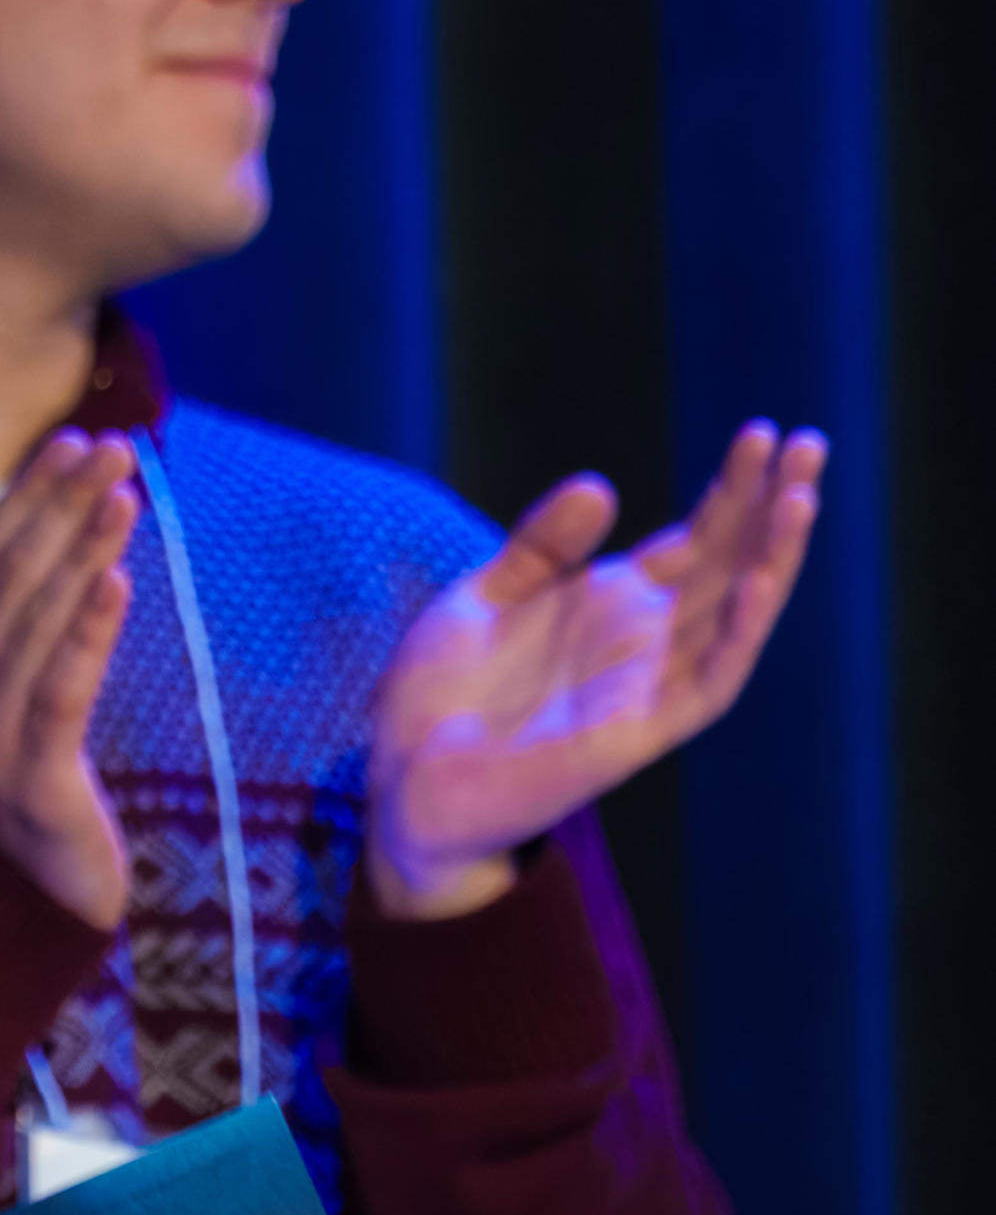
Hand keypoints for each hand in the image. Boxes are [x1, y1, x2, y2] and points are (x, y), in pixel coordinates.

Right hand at [0, 433, 135, 926]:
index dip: (28, 495)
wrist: (30, 894)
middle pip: (6, 577)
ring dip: (82, 551)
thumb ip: (18, 613)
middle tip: (117, 451)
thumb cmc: (31, 773)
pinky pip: (61, 688)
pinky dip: (89, 631)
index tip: (76, 442)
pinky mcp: (29, 773)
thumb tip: (49, 519)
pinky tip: (119, 582)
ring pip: (35, 623)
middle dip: (63, 506)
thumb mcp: (11, 683)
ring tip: (126, 497)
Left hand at [366, 422, 826, 919]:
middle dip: (772, 507)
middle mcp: (642, 643)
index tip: (762, 432)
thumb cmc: (443, 696)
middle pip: (729, 566)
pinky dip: (737, 637)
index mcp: (612, 606)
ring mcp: (644, 689)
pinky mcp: (633, 735)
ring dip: (773, 560)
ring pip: (734, 620)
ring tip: (800, 497)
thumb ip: (541, 546)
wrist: (404, 781)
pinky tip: (758, 584)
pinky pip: (705, 686)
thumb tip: (601, 486)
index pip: (696, 539)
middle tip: (811, 441)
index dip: (732, 489)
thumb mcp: (485, 597)